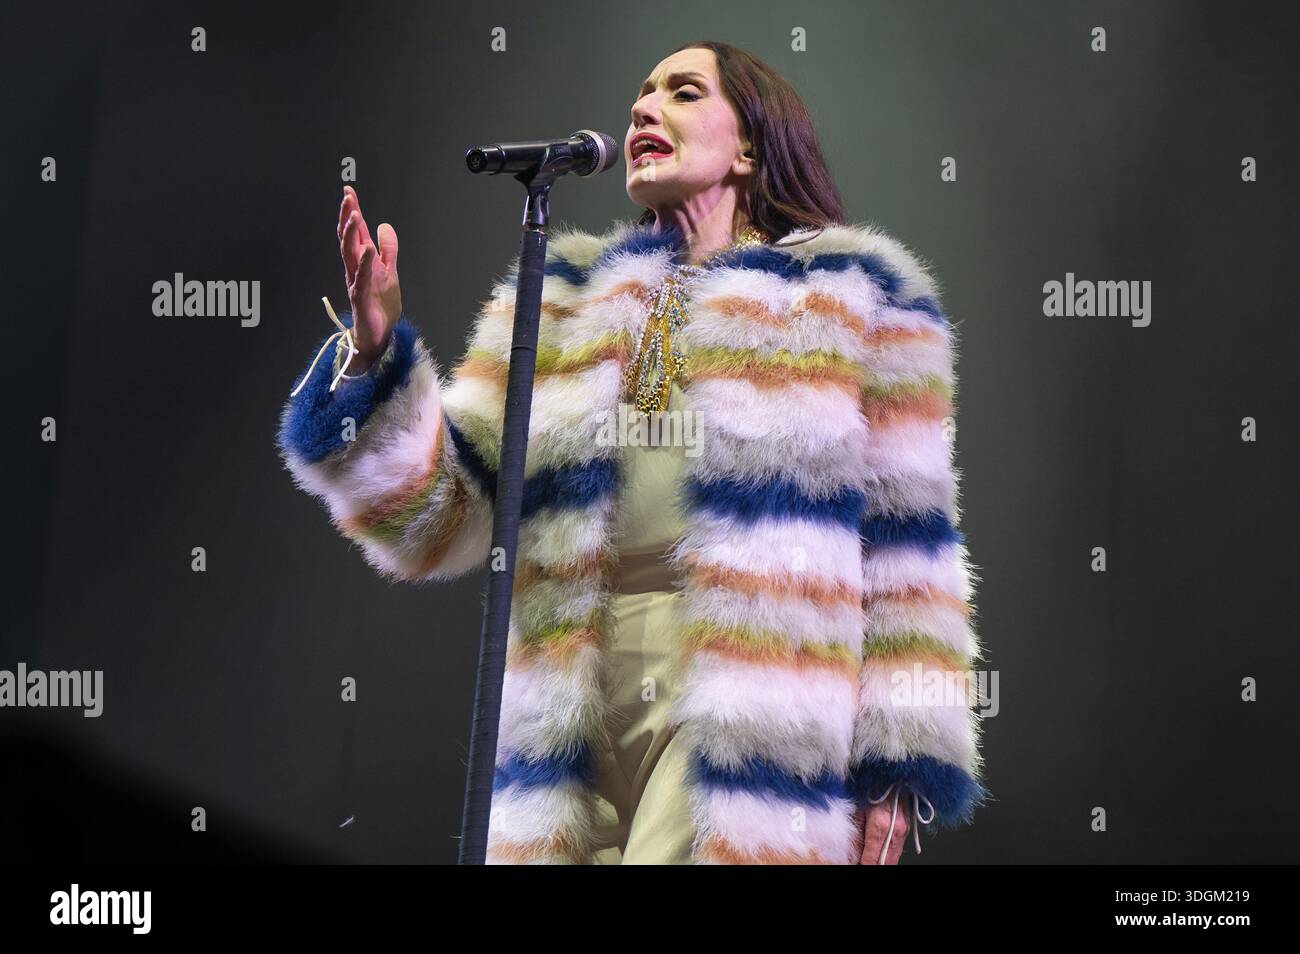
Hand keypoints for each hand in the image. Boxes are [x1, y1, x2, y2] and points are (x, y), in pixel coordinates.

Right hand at [337, 186, 401, 373]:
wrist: (380, 336)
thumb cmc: (380, 306)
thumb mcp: (390, 273)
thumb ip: (388, 250)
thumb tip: (384, 225)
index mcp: (363, 262)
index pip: (356, 233)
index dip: (353, 213)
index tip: (349, 192)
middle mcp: (356, 269)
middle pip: (348, 239)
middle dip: (347, 218)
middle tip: (347, 197)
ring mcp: (356, 283)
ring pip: (350, 255)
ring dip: (351, 235)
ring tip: (354, 216)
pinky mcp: (360, 298)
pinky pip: (361, 279)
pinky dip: (365, 264)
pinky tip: (367, 250)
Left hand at [857, 794, 911, 864]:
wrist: (892, 776)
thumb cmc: (872, 787)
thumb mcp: (857, 809)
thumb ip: (855, 834)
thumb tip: (852, 853)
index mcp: (879, 826)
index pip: (872, 859)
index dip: (864, 864)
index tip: (857, 864)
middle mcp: (894, 831)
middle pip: (886, 862)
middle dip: (874, 864)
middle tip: (863, 862)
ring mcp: (903, 830)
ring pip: (894, 858)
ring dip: (883, 862)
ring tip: (871, 860)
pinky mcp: (907, 828)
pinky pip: (898, 849)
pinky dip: (890, 855)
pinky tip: (880, 854)